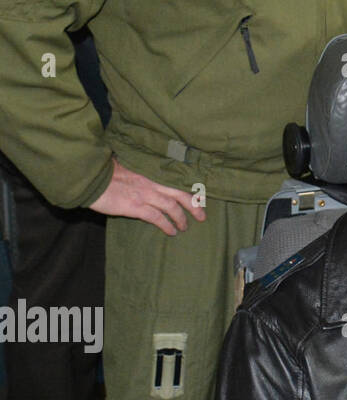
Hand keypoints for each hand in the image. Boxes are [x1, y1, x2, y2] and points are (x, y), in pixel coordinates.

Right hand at [88, 158, 205, 235]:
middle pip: (181, 194)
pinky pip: (157, 218)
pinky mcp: (136, 206)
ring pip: (172, 207)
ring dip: (181, 218)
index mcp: (152, 172)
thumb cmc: (107, 172)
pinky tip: (171, 232)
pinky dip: (166, 225)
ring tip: (185, 227)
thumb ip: (143, 174)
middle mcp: (152, 182)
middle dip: (194, 206)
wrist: (91, 178)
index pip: (177, 181)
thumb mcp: (130, 167)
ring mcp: (145, 194)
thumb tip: (150, 179)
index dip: (191, 190)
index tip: (201, 197)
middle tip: (202, 216)